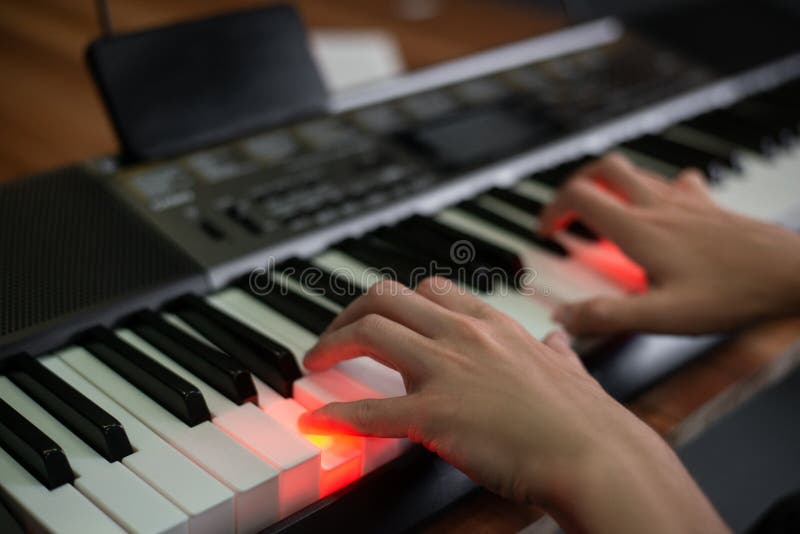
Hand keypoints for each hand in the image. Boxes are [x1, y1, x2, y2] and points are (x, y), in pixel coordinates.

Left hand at [299, 278, 727, 532]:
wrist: (597, 456)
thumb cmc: (586, 419)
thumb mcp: (570, 368)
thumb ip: (557, 349)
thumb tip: (560, 337)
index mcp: (493, 325)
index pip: (430, 289)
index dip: (394, 300)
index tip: (378, 315)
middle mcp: (465, 336)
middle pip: (388, 297)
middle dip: (350, 312)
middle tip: (333, 336)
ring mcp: (448, 371)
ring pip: (371, 333)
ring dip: (331, 345)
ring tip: (314, 363)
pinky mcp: (436, 415)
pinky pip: (371, 411)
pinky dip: (337, 416)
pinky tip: (319, 422)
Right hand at [540, 153, 799, 335]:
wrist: (794, 273)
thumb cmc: (734, 293)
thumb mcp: (664, 316)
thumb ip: (609, 317)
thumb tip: (564, 318)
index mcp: (639, 230)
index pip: (580, 197)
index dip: (553, 210)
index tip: (547, 232)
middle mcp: (658, 207)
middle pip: (605, 168)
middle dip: (578, 183)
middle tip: (570, 209)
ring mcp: (685, 202)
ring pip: (637, 172)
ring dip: (611, 184)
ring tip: (605, 211)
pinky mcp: (709, 206)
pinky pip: (676, 183)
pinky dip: (658, 189)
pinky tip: (666, 207)